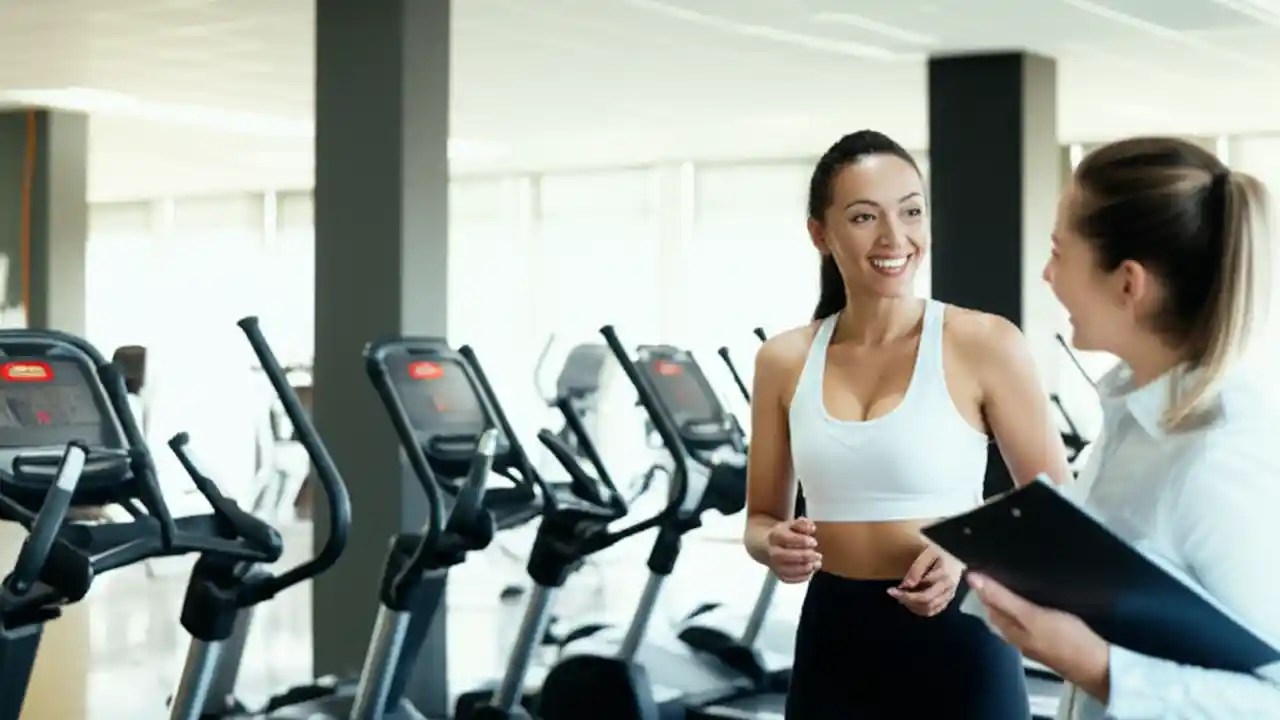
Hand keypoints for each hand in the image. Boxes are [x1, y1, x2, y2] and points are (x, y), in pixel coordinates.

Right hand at [765, 517, 821, 582]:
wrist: (765, 545)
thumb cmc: (782, 534)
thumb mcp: (791, 524)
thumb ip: (803, 524)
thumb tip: (812, 528)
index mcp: (775, 536)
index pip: (788, 539)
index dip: (803, 541)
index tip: (814, 542)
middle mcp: (773, 552)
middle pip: (791, 556)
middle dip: (807, 556)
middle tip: (818, 555)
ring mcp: (775, 565)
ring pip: (791, 570)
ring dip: (807, 568)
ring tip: (817, 563)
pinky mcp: (778, 575)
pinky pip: (791, 579)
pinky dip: (803, 576)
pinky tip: (810, 570)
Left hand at [888, 544, 962, 616]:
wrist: (955, 554)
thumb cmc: (939, 551)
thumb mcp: (928, 553)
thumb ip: (917, 568)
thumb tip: (906, 586)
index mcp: (944, 576)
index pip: (923, 593)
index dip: (905, 594)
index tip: (891, 589)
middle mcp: (948, 589)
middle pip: (926, 603)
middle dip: (907, 600)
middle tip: (894, 594)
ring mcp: (949, 596)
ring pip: (929, 609)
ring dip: (912, 606)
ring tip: (901, 597)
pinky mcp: (947, 599)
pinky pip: (933, 611)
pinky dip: (919, 609)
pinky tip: (910, 601)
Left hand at [968, 573, 1109, 698]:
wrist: (1099, 666)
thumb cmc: (1064, 639)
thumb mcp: (1031, 616)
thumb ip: (1002, 598)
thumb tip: (972, 578)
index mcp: (1008, 630)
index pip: (986, 603)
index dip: (982, 583)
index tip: (980, 561)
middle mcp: (1016, 634)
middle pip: (998, 608)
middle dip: (994, 587)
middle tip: (995, 562)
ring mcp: (1033, 637)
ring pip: (1014, 612)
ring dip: (1010, 594)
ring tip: (1013, 571)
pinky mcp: (1050, 636)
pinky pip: (1031, 616)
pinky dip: (1027, 602)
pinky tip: (1034, 593)